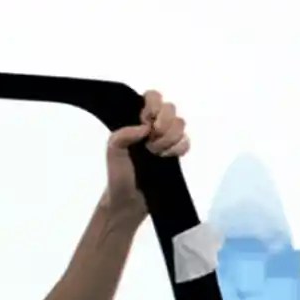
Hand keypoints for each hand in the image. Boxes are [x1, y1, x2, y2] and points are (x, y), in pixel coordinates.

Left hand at [102, 90, 190, 224]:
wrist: (130, 202)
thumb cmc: (119, 175)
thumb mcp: (113, 151)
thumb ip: (123, 134)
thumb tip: (145, 127)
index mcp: (136, 122)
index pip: (152, 97)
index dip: (154, 104)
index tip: (147, 119)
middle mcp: (152, 127)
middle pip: (171, 109)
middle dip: (164, 123)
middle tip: (151, 141)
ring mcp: (165, 141)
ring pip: (181, 125)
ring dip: (169, 139)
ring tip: (156, 154)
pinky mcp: (175, 155)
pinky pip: (186, 142)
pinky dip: (178, 149)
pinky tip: (167, 158)